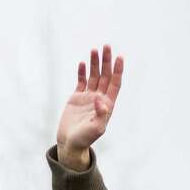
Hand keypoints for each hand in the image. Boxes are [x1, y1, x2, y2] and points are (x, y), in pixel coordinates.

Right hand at [56, 45, 123, 170]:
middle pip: (105, 75)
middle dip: (106, 61)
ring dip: (95, 63)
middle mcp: (99, 98)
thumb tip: (100, 98)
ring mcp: (88, 97)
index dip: (118, 70)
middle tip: (106, 46)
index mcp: (107, 104)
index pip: (114, 83)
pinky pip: (81, 81)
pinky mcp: (76, 98)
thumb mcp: (96, 128)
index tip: (119, 57)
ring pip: (93, 76)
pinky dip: (82, 72)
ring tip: (94, 50)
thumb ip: (101, 114)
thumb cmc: (85, 138)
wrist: (70, 143)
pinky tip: (83, 63)